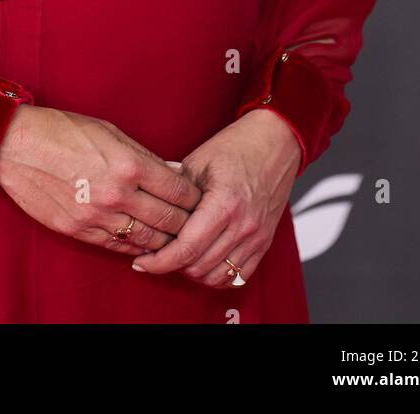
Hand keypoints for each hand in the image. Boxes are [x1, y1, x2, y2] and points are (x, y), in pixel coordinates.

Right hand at [0, 104, 202, 256]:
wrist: (17, 146)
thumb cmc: (63, 130)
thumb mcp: (110, 132)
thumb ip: (144, 156)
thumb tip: (173, 172)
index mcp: (129, 164)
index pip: (179, 191)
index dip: (194, 198)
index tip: (199, 199)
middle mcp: (117, 194)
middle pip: (169, 220)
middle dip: (187, 223)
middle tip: (196, 222)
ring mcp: (97, 216)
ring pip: (146, 240)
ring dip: (164, 240)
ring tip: (173, 236)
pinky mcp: (79, 231)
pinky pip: (117, 247)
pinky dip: (135, 247)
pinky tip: (143, 243)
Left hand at [128, 109, 302, 286]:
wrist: (277, 141)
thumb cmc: (237, 146)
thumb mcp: (198, 161)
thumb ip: (173, 191)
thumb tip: (147, 208)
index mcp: (225, 203)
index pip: (187, 248)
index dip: (159, 261)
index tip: (142, 261)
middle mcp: (243, 225)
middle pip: (199, 266)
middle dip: (172, 266)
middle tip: (155, 255)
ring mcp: (257, 237)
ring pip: (217, 277)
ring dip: (193, 272)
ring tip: (177, 257)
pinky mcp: (264, 243)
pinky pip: (238, 276)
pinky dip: (217, 276)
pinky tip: (202, 262)